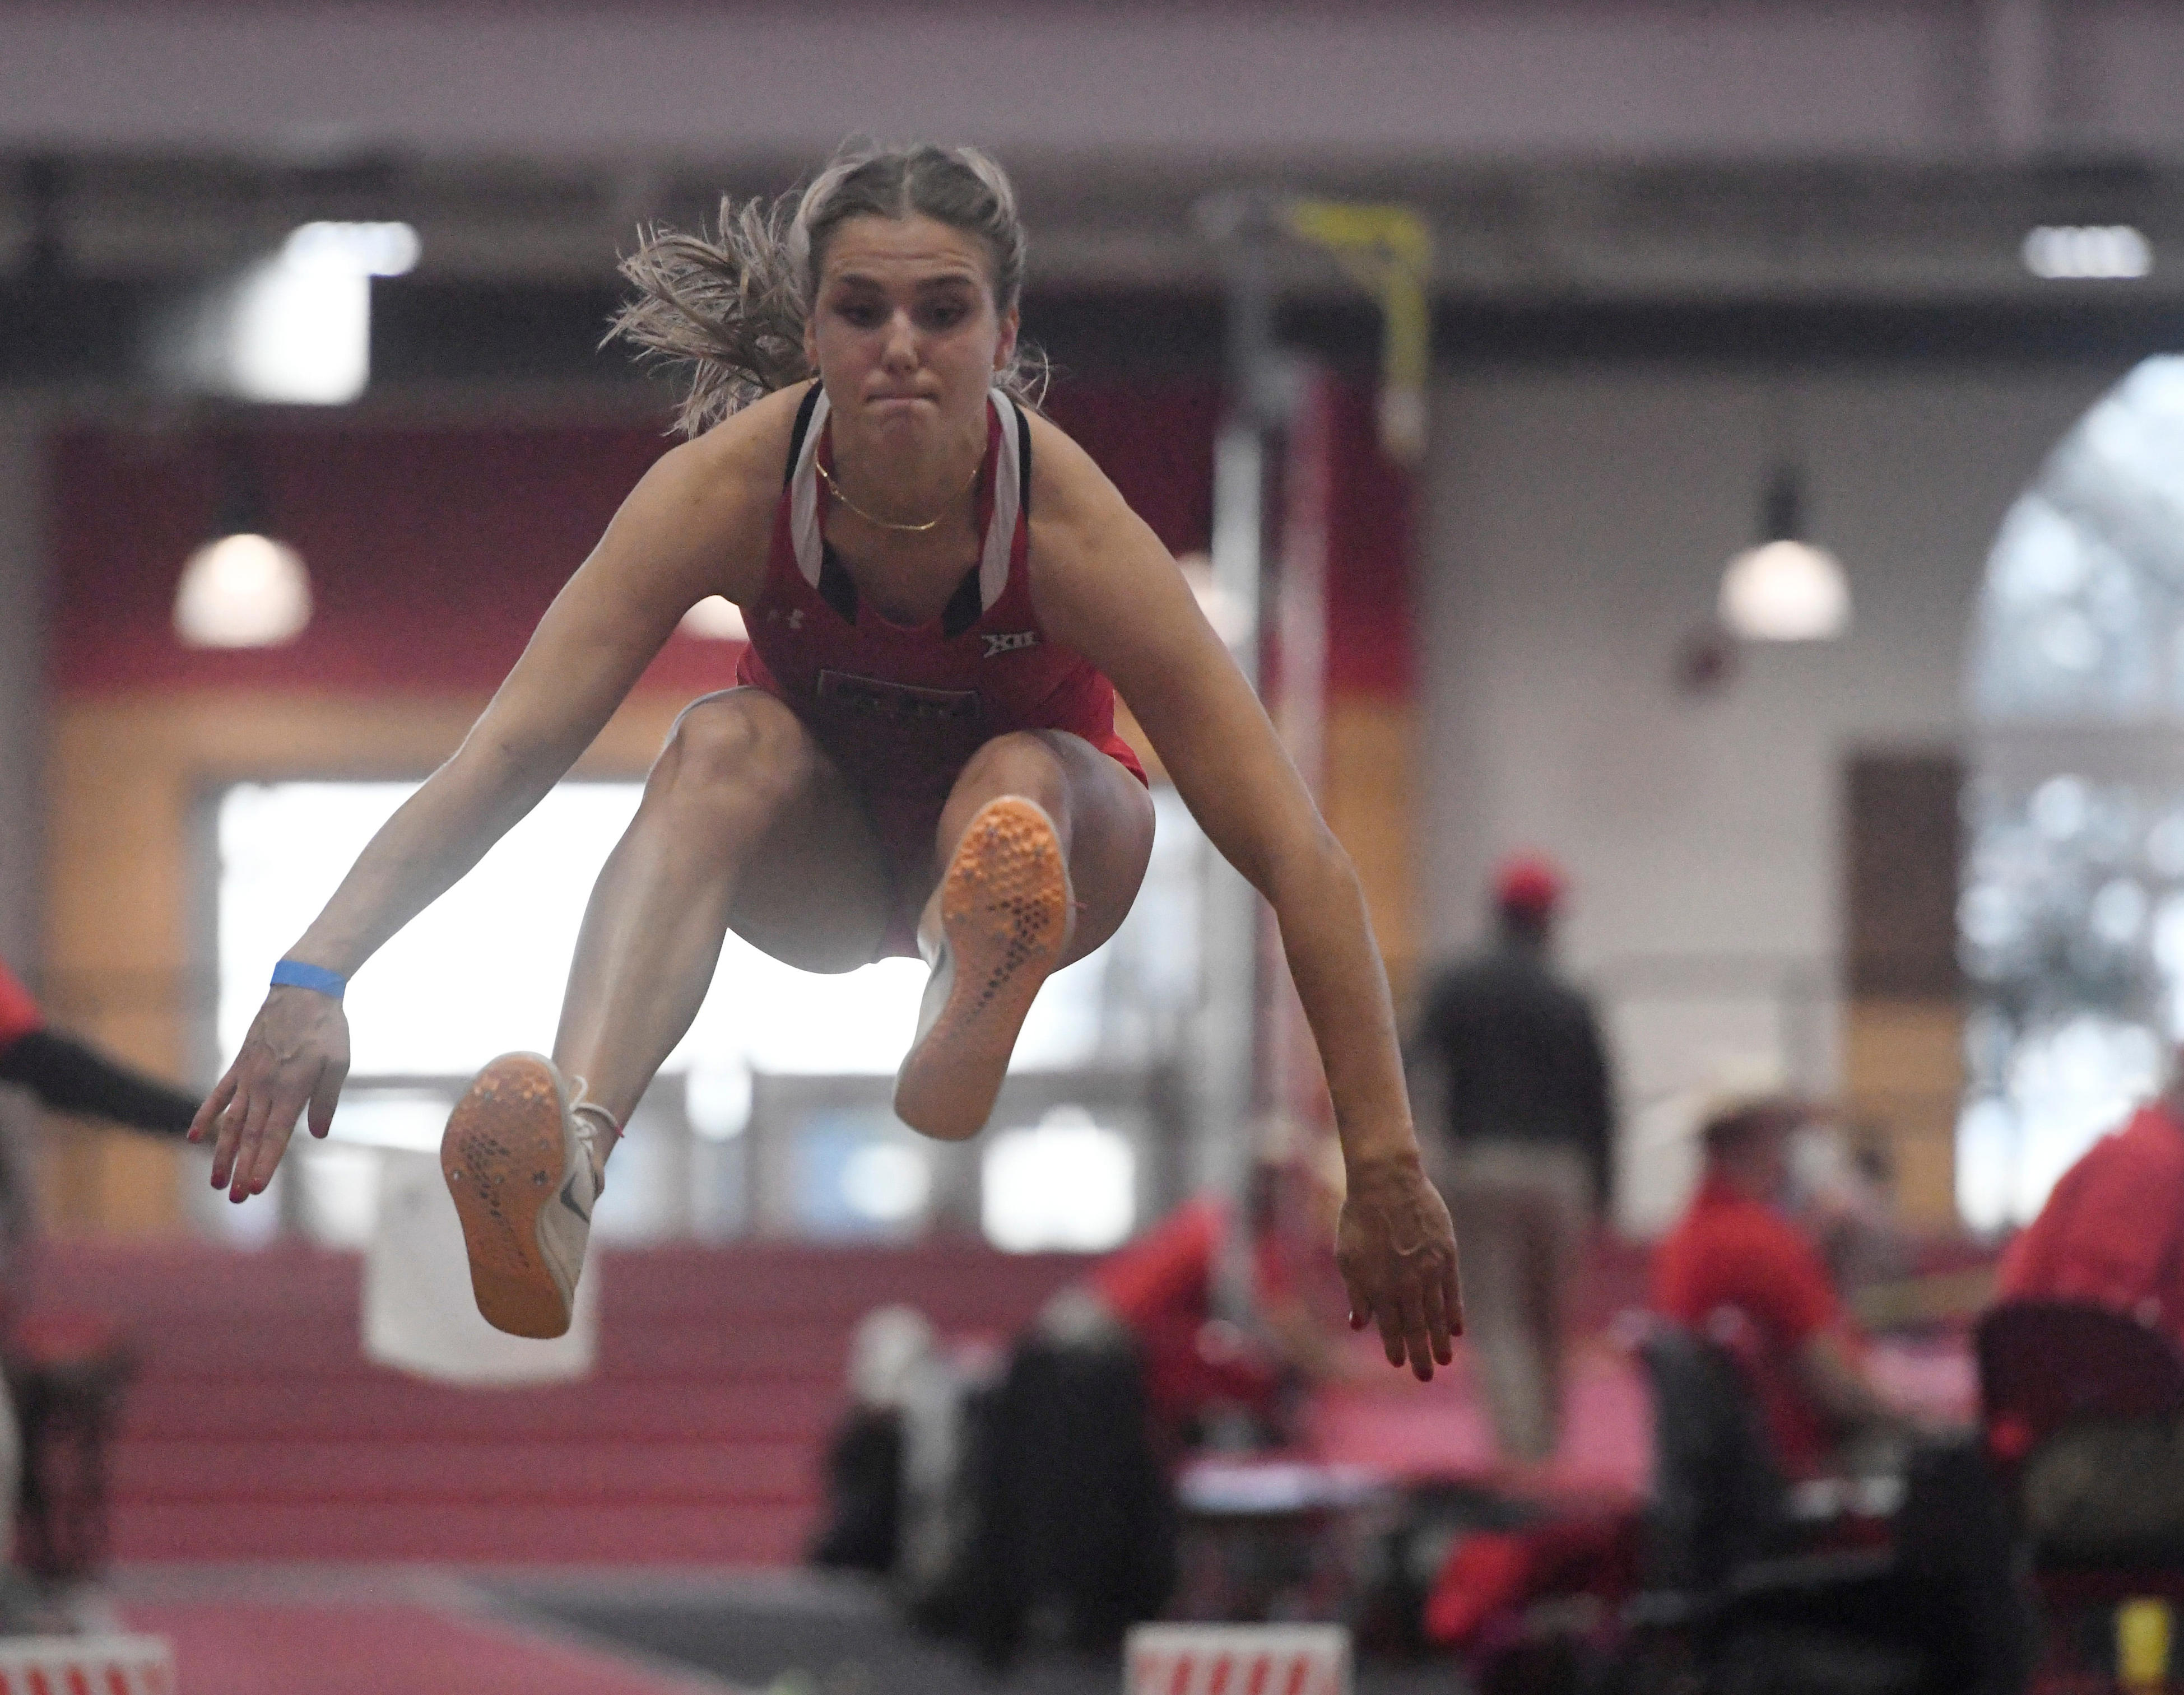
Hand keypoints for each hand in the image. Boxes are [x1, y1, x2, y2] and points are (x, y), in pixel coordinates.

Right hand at [188, 986, 350, 1201]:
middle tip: (235, 1199)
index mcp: (291, 1090)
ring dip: (223, 1153)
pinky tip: (195, 1136)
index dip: (264, 1165)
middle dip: (243, 1169)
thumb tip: (318, 1134)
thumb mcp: (339, 1063)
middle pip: (251, 1137)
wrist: (302, 991)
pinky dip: (206, 1115)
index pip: (275, 1137)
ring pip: (231, 1122)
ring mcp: (248, 1077)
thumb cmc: (327, 1029)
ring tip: (215, 1182)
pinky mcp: (239, 1066)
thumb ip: (327, 1101)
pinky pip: (219, 1095)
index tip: (255, 1190)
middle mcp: (265, 1088)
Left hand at [1337, 1150, 1462, 1380]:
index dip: (1394, 1346)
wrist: (1386, 1181)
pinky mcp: (1446, 1255)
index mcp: (1378, 1285)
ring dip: (1440, 1340)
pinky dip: (1453, 1312)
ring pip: (1436, 1314)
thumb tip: (1359, 1325)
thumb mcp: (1347, 1257)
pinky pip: (1452, 1291)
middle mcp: (1405, 1283)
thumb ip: (1356, 1293)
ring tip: (1445, 1360)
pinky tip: (1456, 1330)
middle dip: (1420, 1354)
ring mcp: (1428, 1270)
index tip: (1397, 1363)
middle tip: (1426, 1376)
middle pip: (1415, 1327)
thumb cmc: (1359, 1217)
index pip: (1390, 1327)